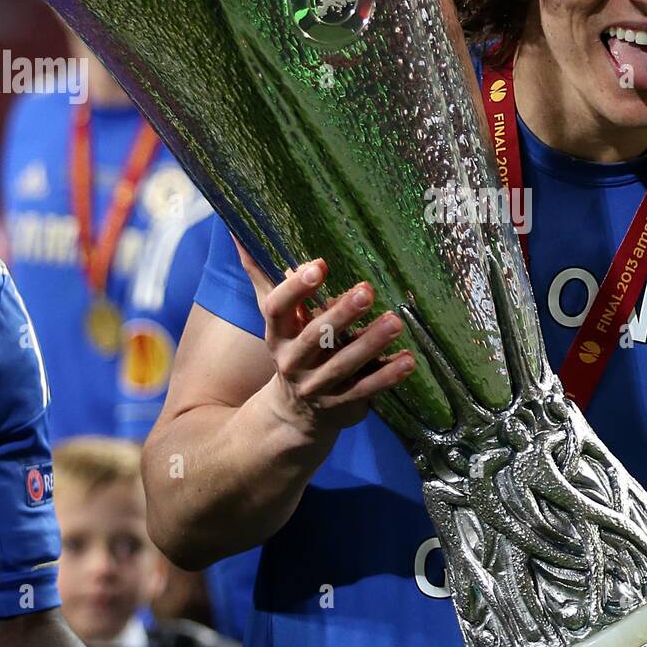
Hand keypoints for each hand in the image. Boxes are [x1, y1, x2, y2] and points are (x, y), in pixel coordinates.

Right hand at [233, 240, 414, 439]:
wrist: (294, 414)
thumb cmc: (292, 349)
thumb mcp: (277, 318)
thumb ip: (263, 276)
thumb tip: (238, 231)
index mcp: (277, 334)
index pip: (278, 309)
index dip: (295, 289)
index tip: (318, 266)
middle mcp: (293, 361)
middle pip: (315, 337)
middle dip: (341, 314)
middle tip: (368, 290)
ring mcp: (317, 385)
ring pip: (344, 364)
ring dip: (370, 343)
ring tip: (396, 322)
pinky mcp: (342, 404)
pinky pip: (366, 389)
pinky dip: (388, 375)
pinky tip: (408, 360)